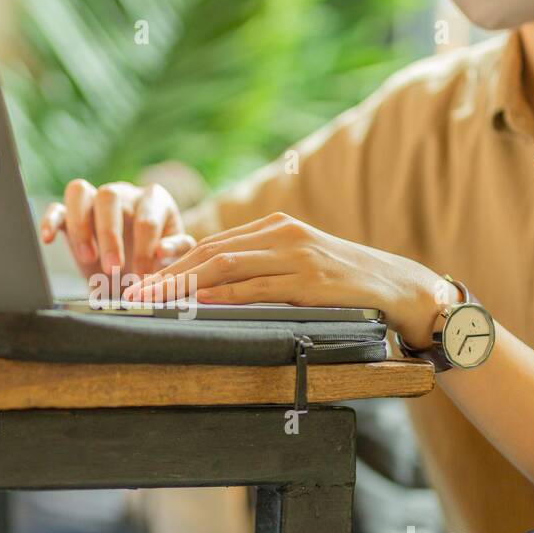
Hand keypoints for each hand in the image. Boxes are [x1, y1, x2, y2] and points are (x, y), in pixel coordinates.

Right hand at [39, 180, 195, 280]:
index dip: (144, 249)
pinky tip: (47, 239)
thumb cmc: (159, 259)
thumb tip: (161, 250)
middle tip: (113, 268)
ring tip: (87, 258)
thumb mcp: (175, 257)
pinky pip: (56, 207)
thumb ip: (175, 250)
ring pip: (79, 191)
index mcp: (154, 200)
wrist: (137, 270)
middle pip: (110, 196)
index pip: (146, 218)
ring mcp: (95, 201)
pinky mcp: (71, 215)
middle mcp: (123, 193)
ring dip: (80, 225)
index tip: (142, 277)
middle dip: (110, 235)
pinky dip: (49, 220)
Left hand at [121, 212, 445, 344]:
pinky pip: (254, 289)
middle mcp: (282, 233)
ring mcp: (295, 254)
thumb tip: (213, 289)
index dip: (173, 262)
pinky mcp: (309, 280)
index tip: (142, 280)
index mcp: (275, 227)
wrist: (400, 287)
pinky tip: (195, 305)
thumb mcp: (298, 269)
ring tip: (152, 300)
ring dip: (183, 284)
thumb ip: (261, 271)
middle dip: (167, 273)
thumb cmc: (346, 284)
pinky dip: (220, 297)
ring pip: (225, 266)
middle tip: (133, 293)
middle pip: (211, 251)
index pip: (213, 243)